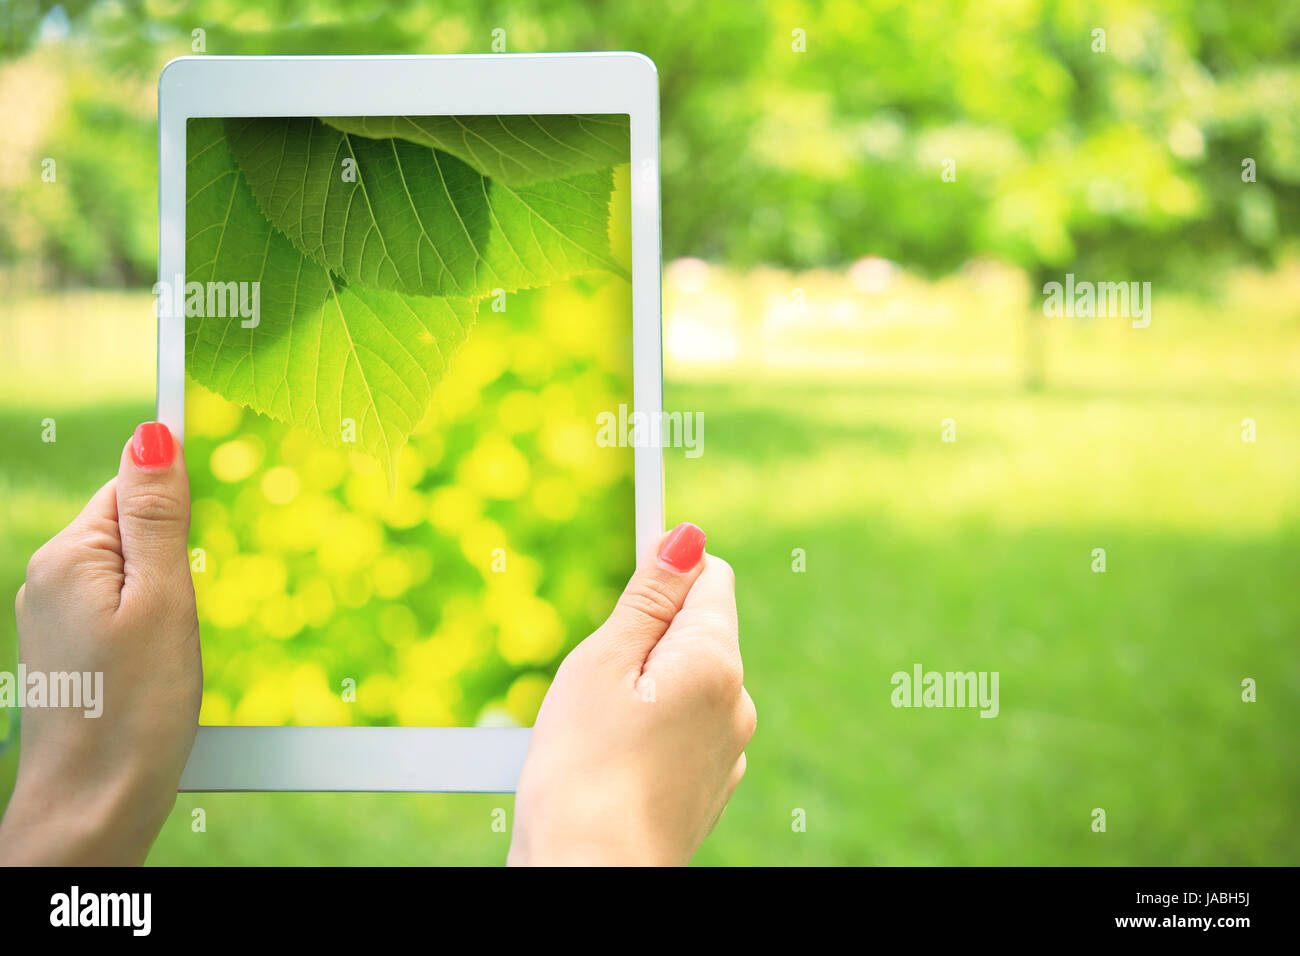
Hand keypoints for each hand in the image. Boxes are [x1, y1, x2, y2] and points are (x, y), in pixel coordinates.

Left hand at [0, 422, 200, 864]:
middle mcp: (48, 577)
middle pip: (129, 524)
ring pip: (127, 567)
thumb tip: (151, 433)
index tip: (211, 537)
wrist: (94, 807)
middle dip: (176, 550)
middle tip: (193, 609)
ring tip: (176, 642)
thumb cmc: (136, 711)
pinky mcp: (67, 646)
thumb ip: (157, 516)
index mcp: (69, 555)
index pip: (131, 484)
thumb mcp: (164, 601)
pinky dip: (150, 617)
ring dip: (166, 588)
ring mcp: (52, 614)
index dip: (180, 499)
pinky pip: (118, 603)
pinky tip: (160, 658)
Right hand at [508, 522, 755, 865]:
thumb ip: (648, 596)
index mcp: (716, 661)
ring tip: (598, 734)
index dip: (661, 576)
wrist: (590, 880)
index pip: (709, 576)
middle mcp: (737, 703)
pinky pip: (682, 732)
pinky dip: (650, 734)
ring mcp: (727, 751)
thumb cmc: (582, 772)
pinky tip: (613, 764)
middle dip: (645, 641)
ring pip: (685, 685)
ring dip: (644, 690)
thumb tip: (688, 536)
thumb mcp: (602, 663)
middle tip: (596, 687)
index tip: (620, 609)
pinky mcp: (709, 788)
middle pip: (696, 632)